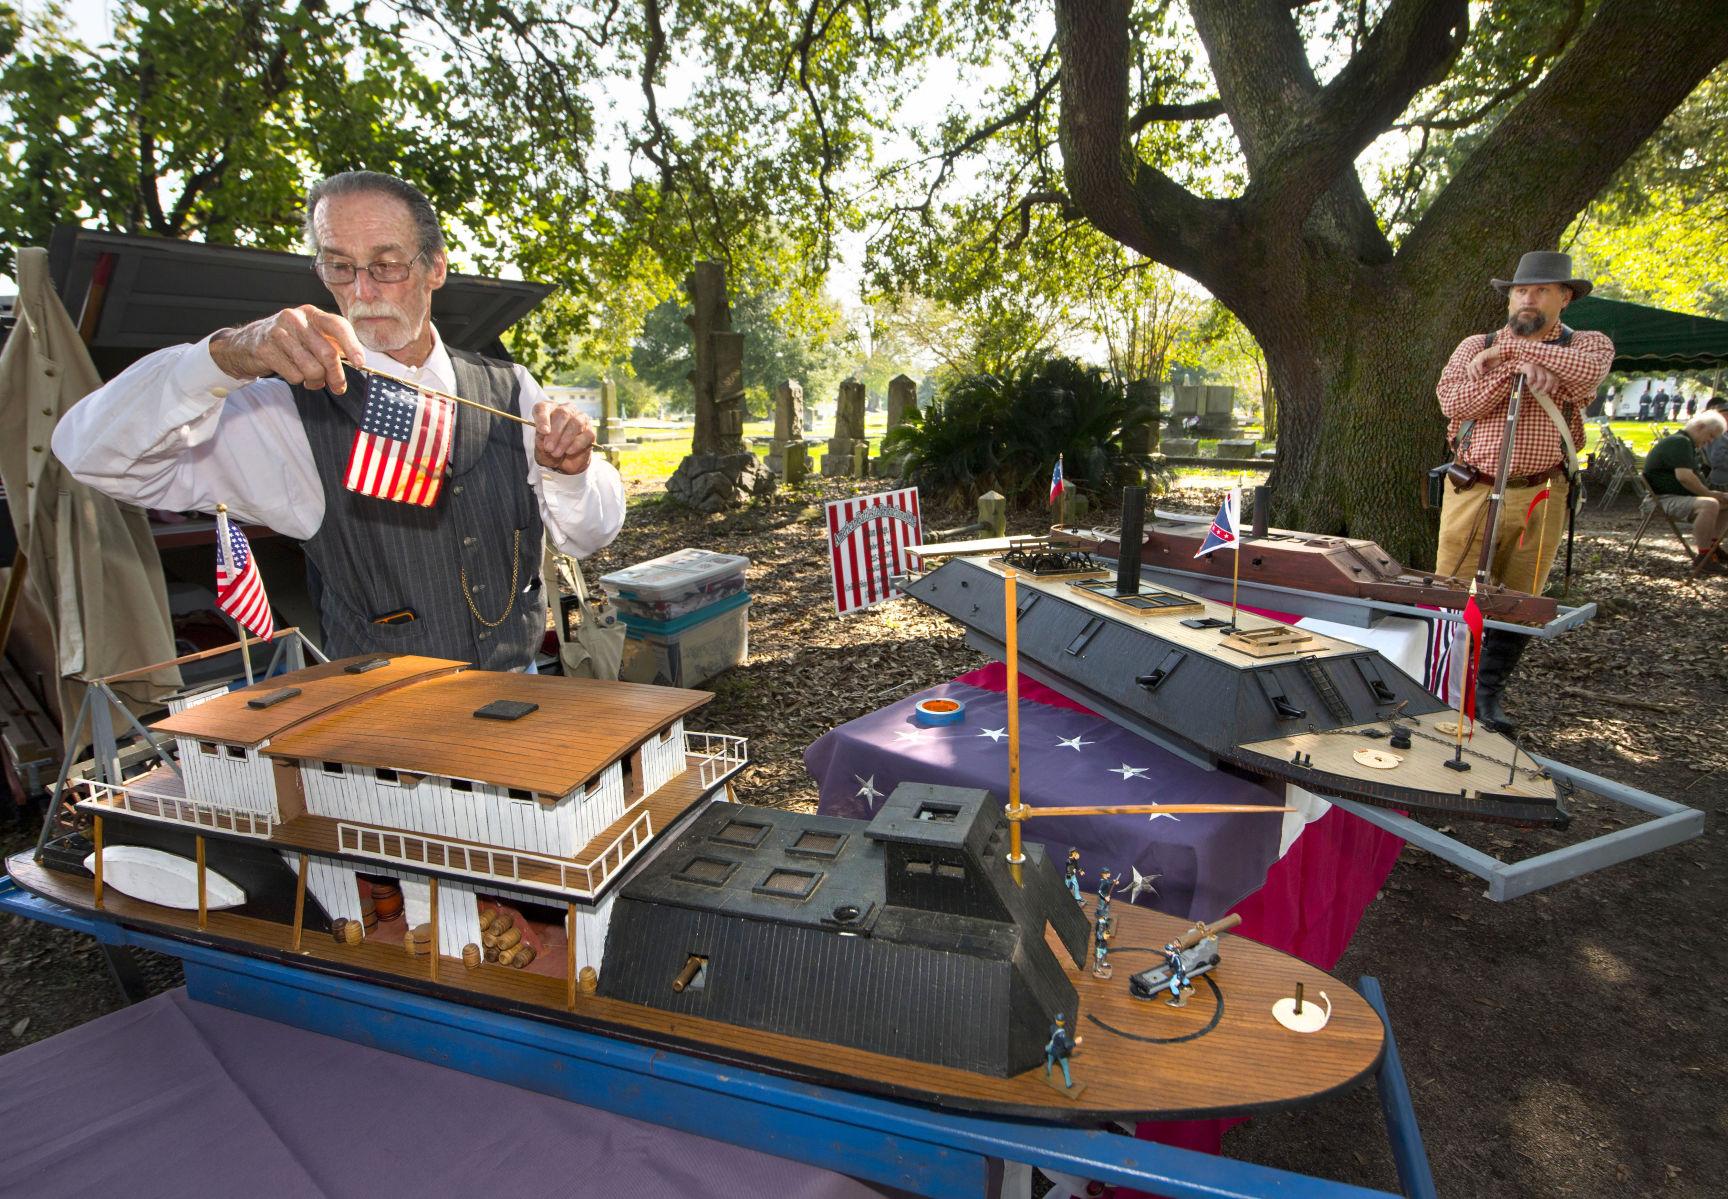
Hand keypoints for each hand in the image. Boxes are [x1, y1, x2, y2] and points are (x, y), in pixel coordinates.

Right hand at [209, 305, 365, 394]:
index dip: (352, 345)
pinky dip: (297, 380)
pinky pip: (294, 375)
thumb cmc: (286, 342)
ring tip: (311, 380)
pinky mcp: (265, 349)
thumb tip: (356, 363)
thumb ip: (330, 344)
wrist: (244, 344)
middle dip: (336, 376)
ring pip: (311, 368)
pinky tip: (292, 374)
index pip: (337, 325)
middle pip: (327, 354)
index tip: (359, 363)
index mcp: (310, 313)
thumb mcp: (308, 335)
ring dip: (315, 381)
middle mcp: (295, 318)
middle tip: (338, 387)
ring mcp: (278, 333)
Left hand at [533, 400, 595, 474]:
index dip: (542, 418)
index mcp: (548, 410)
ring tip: (556, 453)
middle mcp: (566, 410)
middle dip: (555, 432)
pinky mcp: (590, 432)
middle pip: (562, 413)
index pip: (543, 408)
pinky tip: (569, 451)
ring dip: (565, 440)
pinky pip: (587, 435)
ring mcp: (581, 420)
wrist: (562, 463)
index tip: (542, 431)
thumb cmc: (549, 449)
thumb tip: (545, 432)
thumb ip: (540, 438)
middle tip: (549, 448)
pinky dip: (576, 444)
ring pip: (576, 423)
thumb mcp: (540, 446)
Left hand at [1466, 342, 1503, 380]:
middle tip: (1474, 380)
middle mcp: (1477, 357)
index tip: (1473, 381)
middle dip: (1471, 374)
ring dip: (1475, 372)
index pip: (1470, 368)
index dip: (1470, 375)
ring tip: (1478, 378)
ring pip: (1473, 365)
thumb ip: (1484, 370)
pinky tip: (1482, 372)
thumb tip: (1479, 377)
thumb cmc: (1498, 359)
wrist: (1504, 352)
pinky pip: (1479, 362)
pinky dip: (1479, 368)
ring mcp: (1480, 355)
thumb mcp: (1489, 367)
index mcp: (1478, 360)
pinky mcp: (1484, 354)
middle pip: (1469, 366)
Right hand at [1521, 361, 1558, 394]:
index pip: (1555, 379)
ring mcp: (1538, 368)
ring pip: (1541, 379)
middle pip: (1550, 379)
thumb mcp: (1539, 379)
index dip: (1555, 386)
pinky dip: (1530, 382)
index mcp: (1549, 371)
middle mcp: (1545, 369)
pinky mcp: (1530, 367)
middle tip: (1542, 393)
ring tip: (1535, 390)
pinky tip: (1529, 383)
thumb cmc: (1532, 374)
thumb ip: (1545, 384)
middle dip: (1547, 388)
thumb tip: (1551, 393)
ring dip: (1538, 387)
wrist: (1522, 365)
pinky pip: (1532, 376)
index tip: (1553, 392)